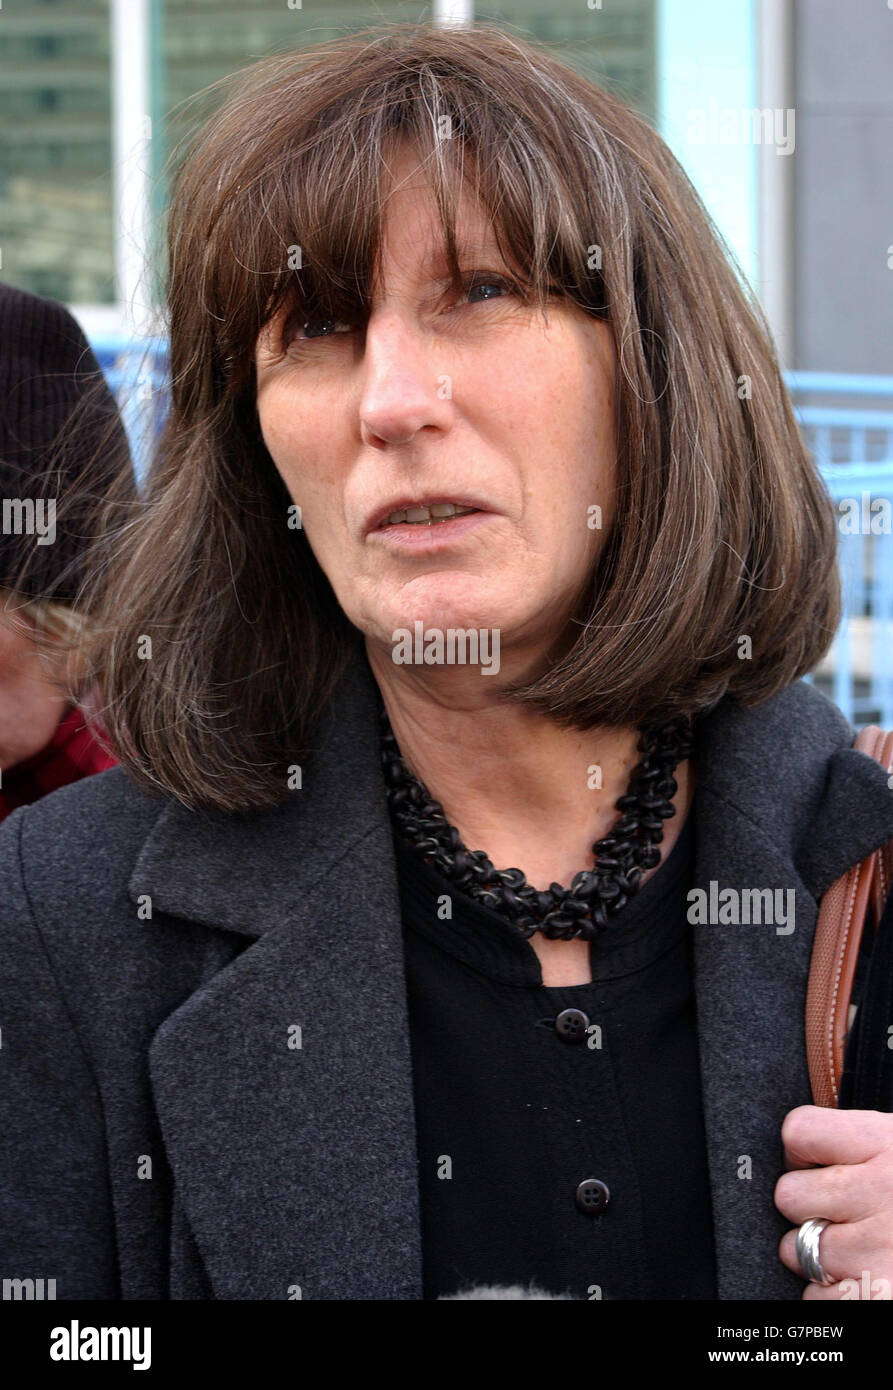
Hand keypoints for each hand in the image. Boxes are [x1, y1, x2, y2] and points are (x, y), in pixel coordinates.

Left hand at [775, 1105, 892, 1298]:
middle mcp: (881, 1192)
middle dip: (809, 1207)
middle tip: (843, 1213)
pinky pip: (818, 1298)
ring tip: (862, 1249)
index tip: (822, 1163)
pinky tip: (867, 1281)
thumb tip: (803, 1153)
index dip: (805, 1151)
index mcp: (886, 1143)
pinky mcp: (880, 1296)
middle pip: (789, 1195)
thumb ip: (860, 1144)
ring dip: (819, 1256)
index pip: (799, 1132)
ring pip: (797, 1250)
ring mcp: (879, 1249)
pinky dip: (834, 1295)